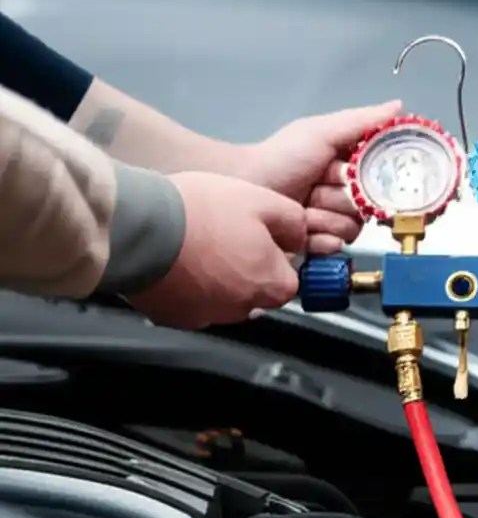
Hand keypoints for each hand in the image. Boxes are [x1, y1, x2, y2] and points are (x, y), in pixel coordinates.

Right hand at [127, 171, 306, 328]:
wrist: (138, 226)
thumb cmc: (201, 211)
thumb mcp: (263, 200)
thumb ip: (293, 223)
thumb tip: (300, 239)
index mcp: (270, 285)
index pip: (289, 280)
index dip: (276, 257)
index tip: (260, 239)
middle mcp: (242, 309)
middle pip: (255, 291)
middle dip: (246, 268)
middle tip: (224, 235)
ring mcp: (205, 317)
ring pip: (223, 298)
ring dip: (217, 278)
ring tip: (198, 244)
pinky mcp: (173, 317)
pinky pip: (191, 303)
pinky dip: (188, 286)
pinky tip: (178, 259)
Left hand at [240, 100, 401, 253]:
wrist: (243, 187)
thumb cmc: (280, 157)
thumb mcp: (321, 132)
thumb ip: (361, 121)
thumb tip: (400, 107)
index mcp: (348, 168)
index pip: (380, 179)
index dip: (370, 178)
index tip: (351, 173)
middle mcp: (343, 195)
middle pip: (367, 207)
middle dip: (340, 198)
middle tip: (316, 187)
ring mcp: (330, 220)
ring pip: (353, 228)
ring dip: (326, 217)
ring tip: (304, 207)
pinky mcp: (317, 243)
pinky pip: (336, 247)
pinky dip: (319, 238)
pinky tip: (302, 229)